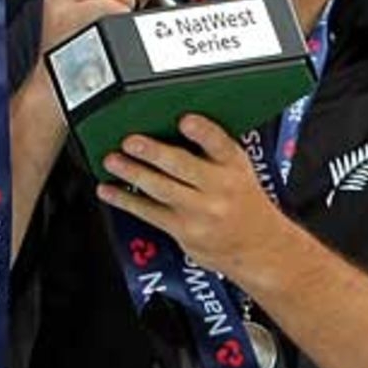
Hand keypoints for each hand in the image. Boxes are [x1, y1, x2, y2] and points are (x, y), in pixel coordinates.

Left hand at [97, 113, 278, 281]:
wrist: (258, 246)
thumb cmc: (243, 202)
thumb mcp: (239, 170)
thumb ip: (211, 150)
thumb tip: (168, 128)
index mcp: (234, 165)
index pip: (220, 143)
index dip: (202, 131)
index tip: (185, 120)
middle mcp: (219, 188)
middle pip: (183, 166)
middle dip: (153, 153)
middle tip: (130, 141)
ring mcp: (200, 212)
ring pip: (161, 189)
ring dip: (133, 173)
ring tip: (113, 161)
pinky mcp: (183, 231)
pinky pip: (149, 213)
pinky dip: (125, 200)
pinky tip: (109, 191)